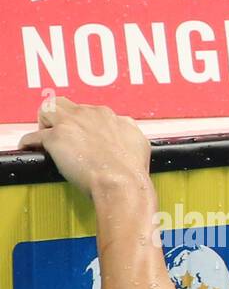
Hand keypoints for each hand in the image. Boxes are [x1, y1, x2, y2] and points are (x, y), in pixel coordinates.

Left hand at [18, 98, 151, 199]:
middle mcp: (89, 114)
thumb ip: (128, 130)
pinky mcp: (56, 138)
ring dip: (43, 122)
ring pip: (46, 110)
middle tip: (63, 135)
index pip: (89, 111)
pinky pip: (33, 137)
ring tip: (46, 138)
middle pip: (64, 104)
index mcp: (108, 116)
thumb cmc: (131, 170)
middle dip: (60, 117)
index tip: (84, 137)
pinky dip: (29, 143)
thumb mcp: (139, 142)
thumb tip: (124, 129)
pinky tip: (29, 149)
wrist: (123, 184)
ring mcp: (71, 124)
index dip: (83, 124)